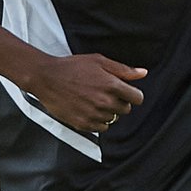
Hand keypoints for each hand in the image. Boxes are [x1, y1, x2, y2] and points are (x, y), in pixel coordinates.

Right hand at [23, 54, 145, 135]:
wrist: (46, 78)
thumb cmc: (72, 67)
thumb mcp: (99, 61)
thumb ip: (123, 70)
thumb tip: (143, 73)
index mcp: (111, 85)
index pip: (137, 98)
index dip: (132, 94)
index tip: (126, 93)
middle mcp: (104, 102)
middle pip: (125, 110)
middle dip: (119, 102)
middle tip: (104, 93)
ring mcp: (94, 114)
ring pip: (113, 119)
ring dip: (107, 112)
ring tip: (93, 100)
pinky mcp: (83, 124)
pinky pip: (101, 128)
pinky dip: (97, 121)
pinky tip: (87, 109)